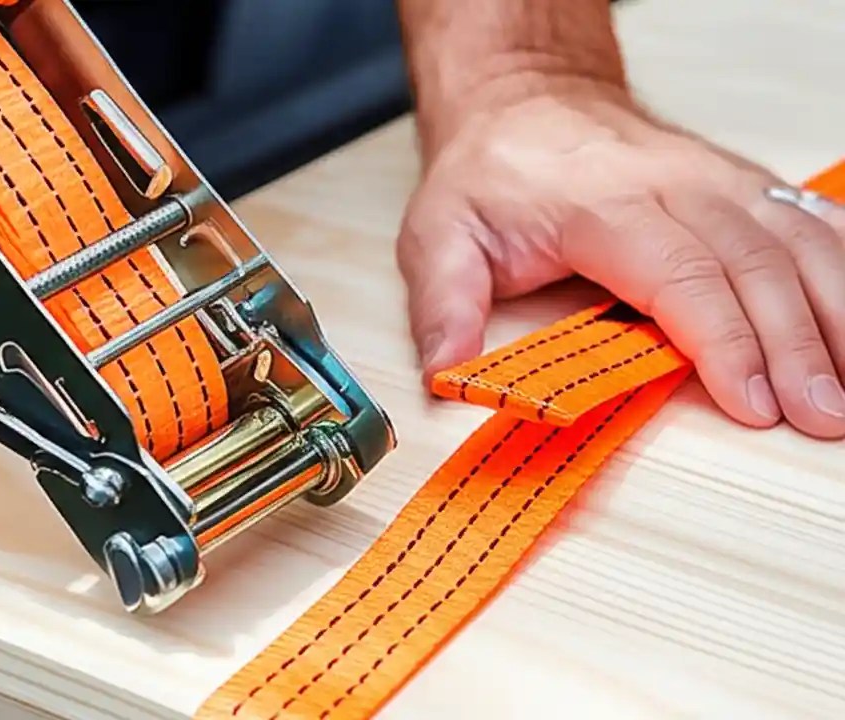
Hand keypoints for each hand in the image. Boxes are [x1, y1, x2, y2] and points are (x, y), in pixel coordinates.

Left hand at [399, 80, 844, 438]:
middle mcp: (678, 187)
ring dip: (837, 316)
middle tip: (824, 419)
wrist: (524, 100)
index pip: (681, 277)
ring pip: (798, 245)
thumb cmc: (490, 173)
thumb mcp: (437, 236)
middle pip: (756, 268)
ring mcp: (718, 182)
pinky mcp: (741, 186)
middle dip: (799, 348)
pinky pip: (812, 222)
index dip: (724, 342)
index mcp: (606, 206)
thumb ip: (443, 306)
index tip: (755, 404)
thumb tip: (447, 375)